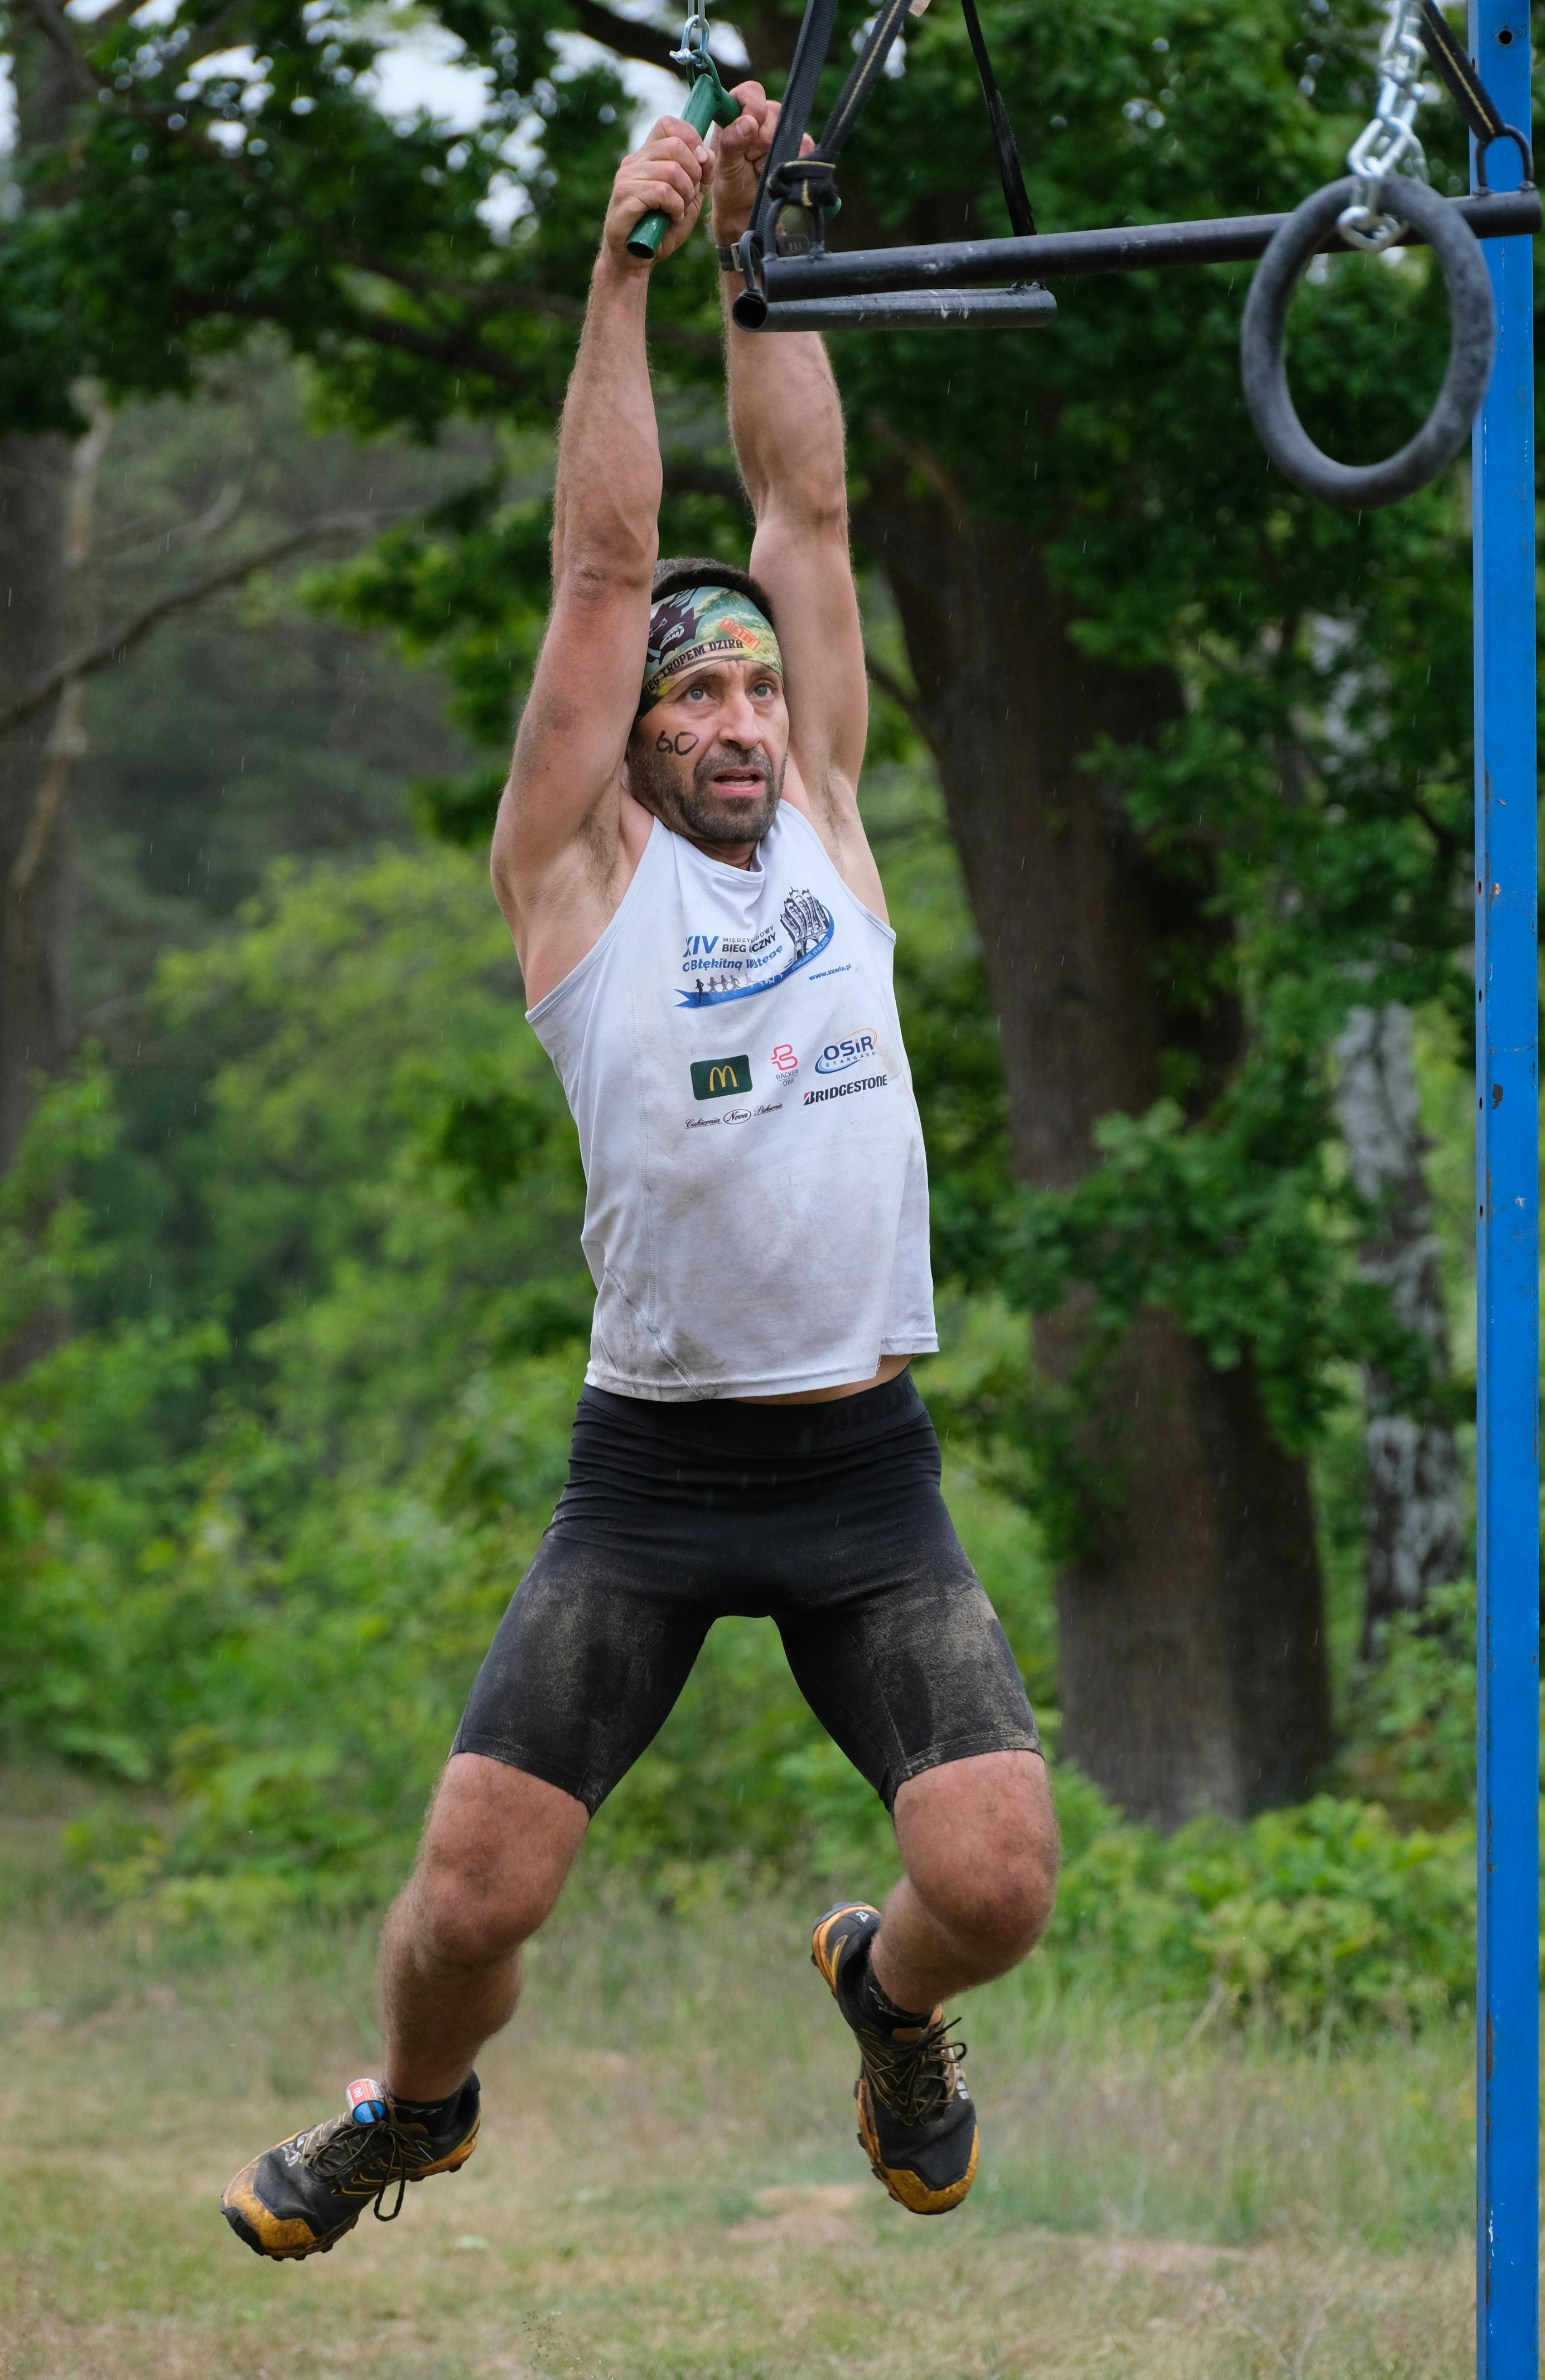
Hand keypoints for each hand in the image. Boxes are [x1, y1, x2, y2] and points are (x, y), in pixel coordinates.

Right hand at [603, 115, 714, 266]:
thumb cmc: (661, 229)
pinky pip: (661, 191)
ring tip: (679, 210)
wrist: (635, 259)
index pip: (668, 124)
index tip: (699, 163)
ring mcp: (627, 177)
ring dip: (685, 193)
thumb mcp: (689, 199)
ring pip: (671, 169)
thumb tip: (708, 154)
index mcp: (648, 156)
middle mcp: (634, 161)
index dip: (690, 137)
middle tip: (691, 193)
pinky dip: (675, 206)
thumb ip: (700, 176)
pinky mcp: (624, 196)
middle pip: (675, 145)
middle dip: (693, 171)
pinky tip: (672, 217)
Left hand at [710, 84, 813, 246]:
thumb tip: (749, 121)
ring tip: (760, 169)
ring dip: (772, 155)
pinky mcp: (800, 147)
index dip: (752, 107)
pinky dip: (790, 162)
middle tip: (749, 161)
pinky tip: (776, 172)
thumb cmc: (730, 184)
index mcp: (739, 111)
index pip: (752, 92)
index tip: (748, 126)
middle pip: (772, 112)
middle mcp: (763, 116)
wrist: (746, 212)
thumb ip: (731, 143)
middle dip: (759, 141)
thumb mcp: (723, 166)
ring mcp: (783, 131)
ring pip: (788, 130)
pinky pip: (804, 146)